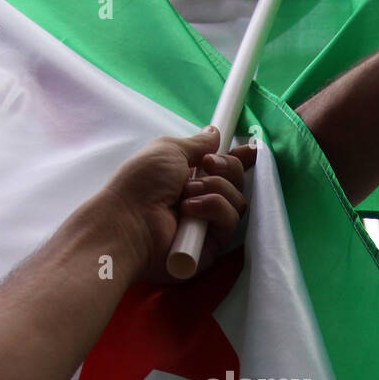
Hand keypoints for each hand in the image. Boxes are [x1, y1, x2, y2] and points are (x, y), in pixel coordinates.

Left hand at [92, 127, 256, 280]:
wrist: (128, 221)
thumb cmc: (141, 183)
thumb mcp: (169, 150)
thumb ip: (197, 143)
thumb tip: (215, 133)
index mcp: (190, 178)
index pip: (225, 169)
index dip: (240, 159)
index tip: (250, 149)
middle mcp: (202, 201)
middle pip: (238, 182)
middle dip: (227, 167)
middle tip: (206, 165)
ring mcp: (207, 225)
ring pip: (238, 201)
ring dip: (215, 188)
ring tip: (186, 193)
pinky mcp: (211, 246)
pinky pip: (230, 221)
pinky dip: (213, 209)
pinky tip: (189, 210)